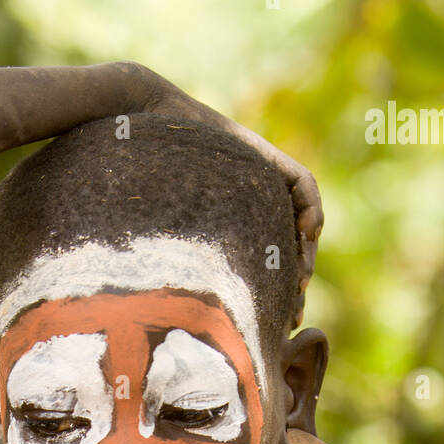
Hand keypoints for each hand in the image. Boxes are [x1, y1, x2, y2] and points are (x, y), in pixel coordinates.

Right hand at [131, 64, 321, 323]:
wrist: (139, 122)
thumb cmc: (132, 183)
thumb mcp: (159, 237)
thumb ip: (173, 266)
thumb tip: (164, 313)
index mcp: (226, 230)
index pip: (262, 268)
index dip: (276, 296)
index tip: (282, 320)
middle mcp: (245, 208)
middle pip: (285, 249)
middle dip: (293, 281)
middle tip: (294, 308)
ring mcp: (256, 182)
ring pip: (298, 221)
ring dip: (304, 253)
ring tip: (301, 278)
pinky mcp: (264, 156)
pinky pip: (301, 182)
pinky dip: (311, 207)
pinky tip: (308, 233)